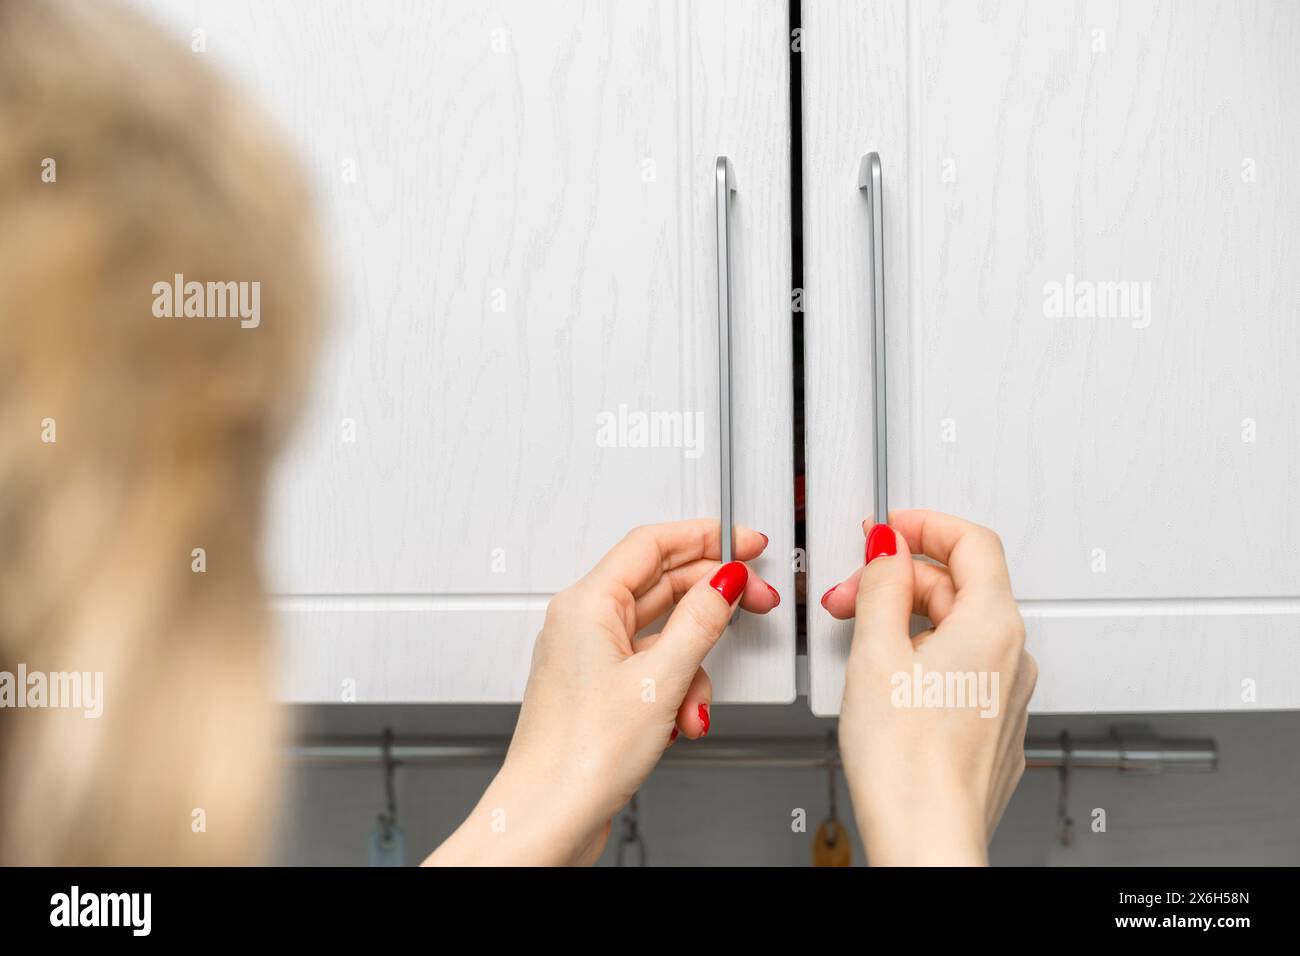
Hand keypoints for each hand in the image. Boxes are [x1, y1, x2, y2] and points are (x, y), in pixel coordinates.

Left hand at [426, 519, 778, 864]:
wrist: (547, 818)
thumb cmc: (578, 757)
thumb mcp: (659, 680)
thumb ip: (700, 622)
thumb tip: (726, 580)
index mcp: (587, 604)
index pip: (653, 543)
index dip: (707, 536)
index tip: (746, 541)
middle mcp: (584, 622)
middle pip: (662, 583)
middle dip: (712, 599)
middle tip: (754, 599)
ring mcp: (591, 655)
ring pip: (663, 632)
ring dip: (694, 664)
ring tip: (696, 701)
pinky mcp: (600, 688)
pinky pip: (652, 667)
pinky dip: (677, 689)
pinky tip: (681, 720)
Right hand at [822, 509, 1036, 865]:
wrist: (926, 839)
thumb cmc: (907, 764)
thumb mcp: (875, 652)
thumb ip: (882, 584)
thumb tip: (887, 546)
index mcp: (992, 625)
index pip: (972, 541)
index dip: (926, 523)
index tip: (890, 526)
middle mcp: (1012, 656)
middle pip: (960, 585)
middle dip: (900, 578)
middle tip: (851, 591)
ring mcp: (1007, 693)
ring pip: (959, 628)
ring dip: (907, 617)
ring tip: (860, 638)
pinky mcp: (992, 724)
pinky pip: (962, 666)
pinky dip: (923, 654)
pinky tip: (886, 678)